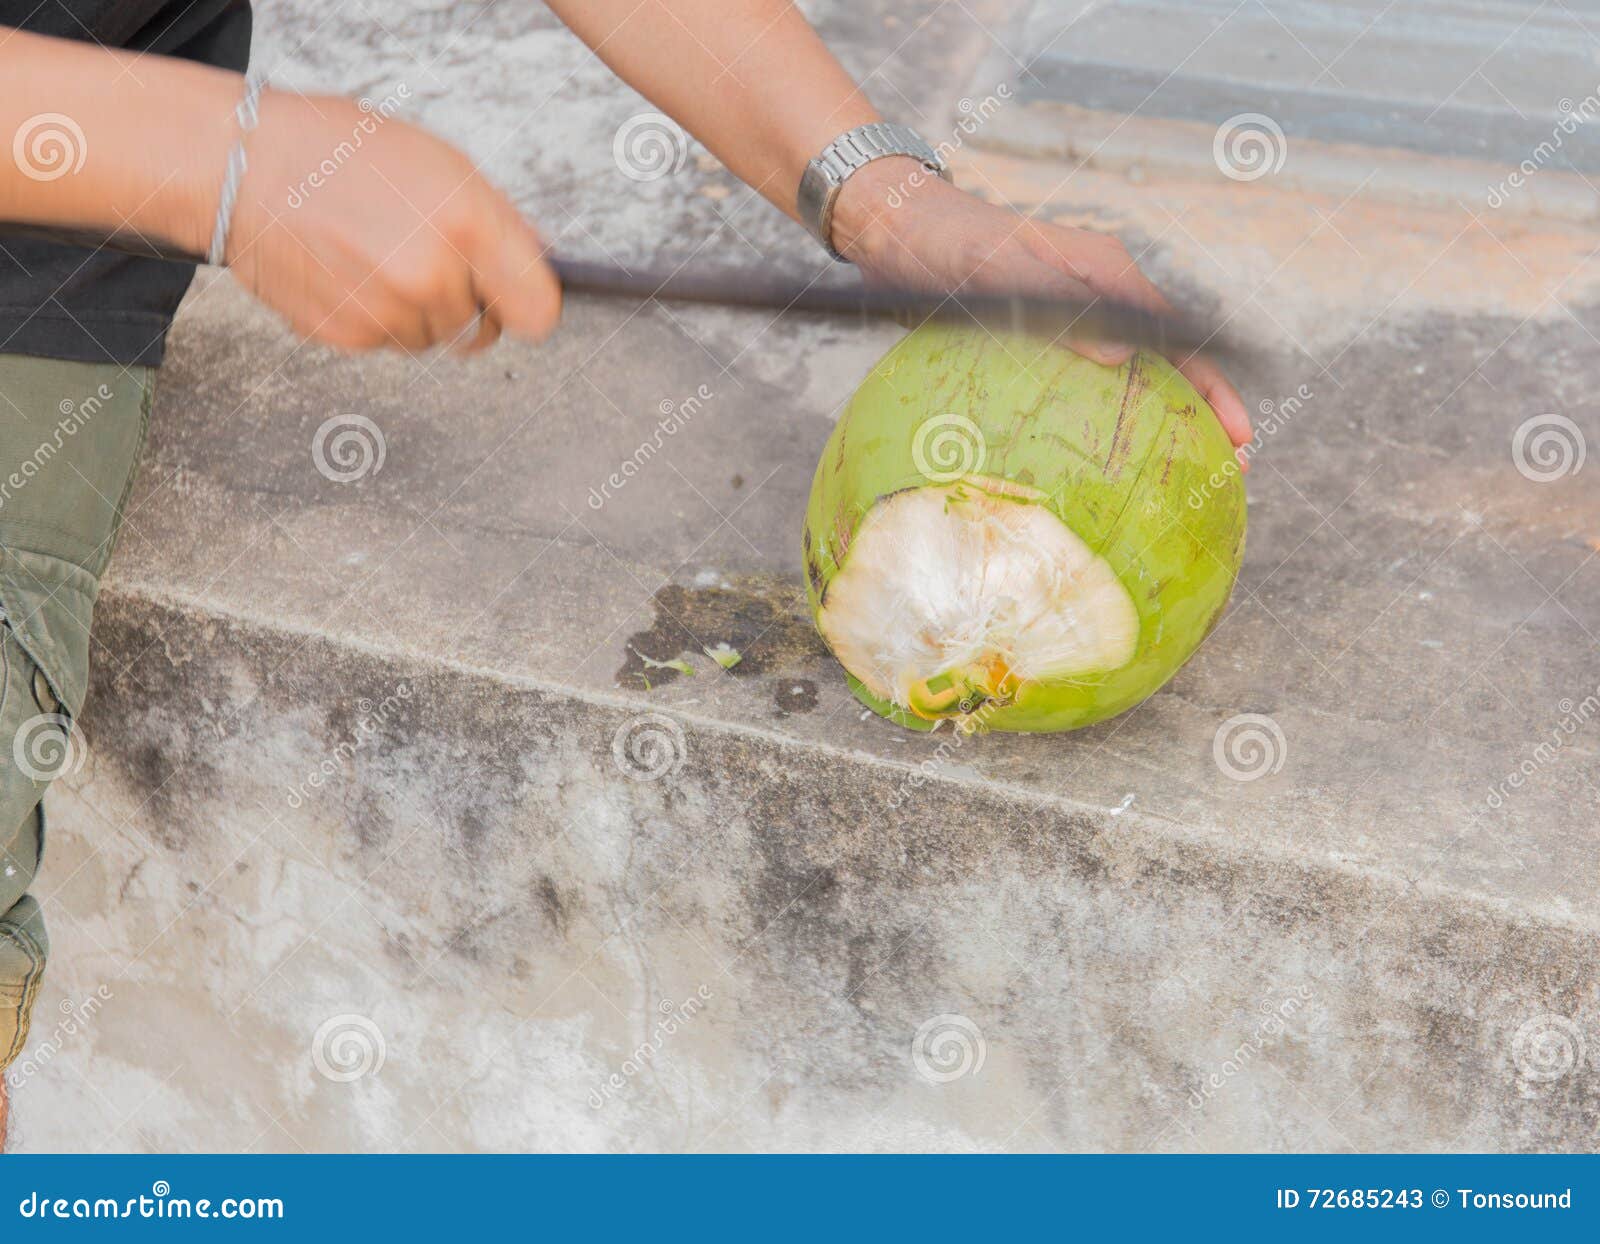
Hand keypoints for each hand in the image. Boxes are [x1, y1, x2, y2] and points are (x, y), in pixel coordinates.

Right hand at [225, 92, 560, 353]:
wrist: (242, 168)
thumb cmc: (337, 152)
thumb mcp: (438, 162)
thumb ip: (496, 221)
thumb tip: (537, 259)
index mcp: (468, 225)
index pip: (538, 312)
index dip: (527, 304)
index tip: (514, 295)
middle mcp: (432, 277)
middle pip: (482, 329)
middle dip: (463, 299)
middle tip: (421, 252)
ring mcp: (389, 313)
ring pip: (433, 338)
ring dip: (417, 310)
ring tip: (376, 254)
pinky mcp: (350, 337)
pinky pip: (387, 341)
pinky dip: (375, 316)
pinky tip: (348, 271)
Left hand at [831, 159, 1251, 456]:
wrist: (903, 230)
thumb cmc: (949, 247)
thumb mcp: (999, 271)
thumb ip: (1060, 306)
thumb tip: (1120, 358)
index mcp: (1106, 271)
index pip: (1177, 336)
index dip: (1211, 388)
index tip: (1238, 434)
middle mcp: (1101, 292)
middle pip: (1168, 358)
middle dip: (1203, 412)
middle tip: (1232, 468)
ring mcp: (1075, 314)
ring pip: (1134, 372)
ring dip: (1161, 419)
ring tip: (1183, 472)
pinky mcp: (1045, 334)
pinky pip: (1087, 382)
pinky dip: (1109, 416)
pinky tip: (1103, 462)